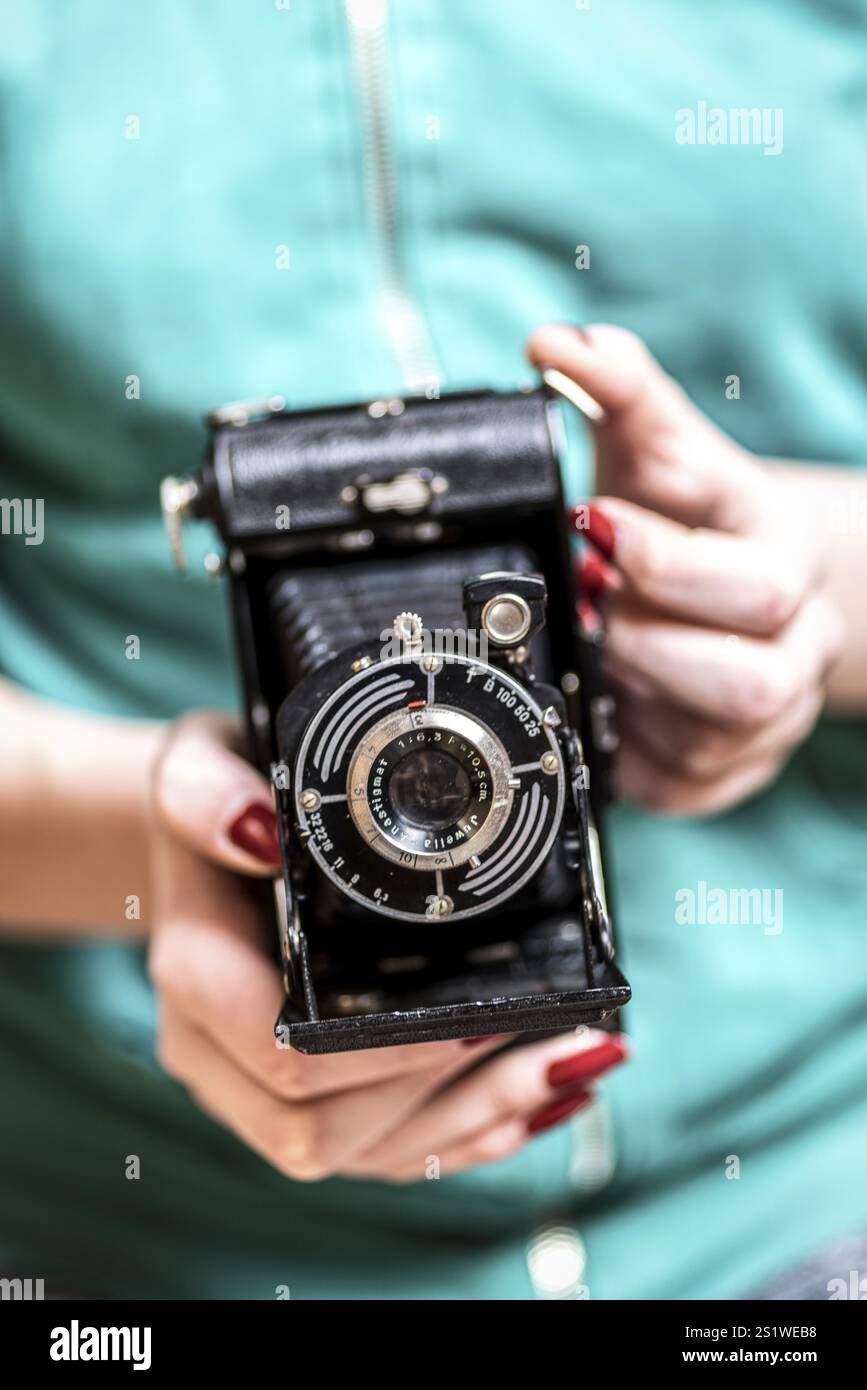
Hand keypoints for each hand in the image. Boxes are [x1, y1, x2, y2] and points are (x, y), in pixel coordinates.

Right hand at [148, 714, 628, 1180]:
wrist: (205, 833)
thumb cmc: (219, 793)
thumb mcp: (200, 761)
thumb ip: (207, 791)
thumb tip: (258, 831)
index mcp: (194, 977)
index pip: (288, 1056)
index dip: (389, 1054)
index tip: (478, 1016)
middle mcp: (213, 1051)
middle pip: (323, 1129)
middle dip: (448, 1098)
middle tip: (553, 1042)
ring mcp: (250, 1087)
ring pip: (358, 1152)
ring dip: (472, 1120)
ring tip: (569, 1065)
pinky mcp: (293, 1098)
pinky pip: (374, 1147)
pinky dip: (459, 1133)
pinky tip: (532, 1100)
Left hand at [528, 324, 843, 814]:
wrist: (756, 579)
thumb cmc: (694, 511)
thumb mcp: (660, 445)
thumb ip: (617, 389)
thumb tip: (554, 342)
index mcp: (780, 551)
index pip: (747, 577)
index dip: (661, 562)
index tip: (589, 525)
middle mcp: (792, 637)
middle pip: (748, 678)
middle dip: (646, 645)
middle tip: (582, 607)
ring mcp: (774, 710)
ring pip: (720, 740)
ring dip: (639, 697)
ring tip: (593, 651)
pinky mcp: (738, 767)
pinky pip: (688, 786)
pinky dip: (633, 753)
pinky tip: (608, 705)